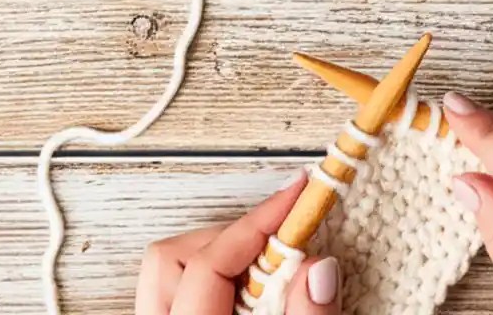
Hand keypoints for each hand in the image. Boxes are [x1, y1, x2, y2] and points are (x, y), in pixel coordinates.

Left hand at [136, 172, 341, 314]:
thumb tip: (319, 268)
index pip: (209, 260)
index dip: (259, 221)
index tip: (298, 193)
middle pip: (173, 254)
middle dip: (233, 237)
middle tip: (286, 239)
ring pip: (173, 271)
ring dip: (225, 258)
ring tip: (273, 273)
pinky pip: (181, 294)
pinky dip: (218, 281)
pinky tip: (255, 297)